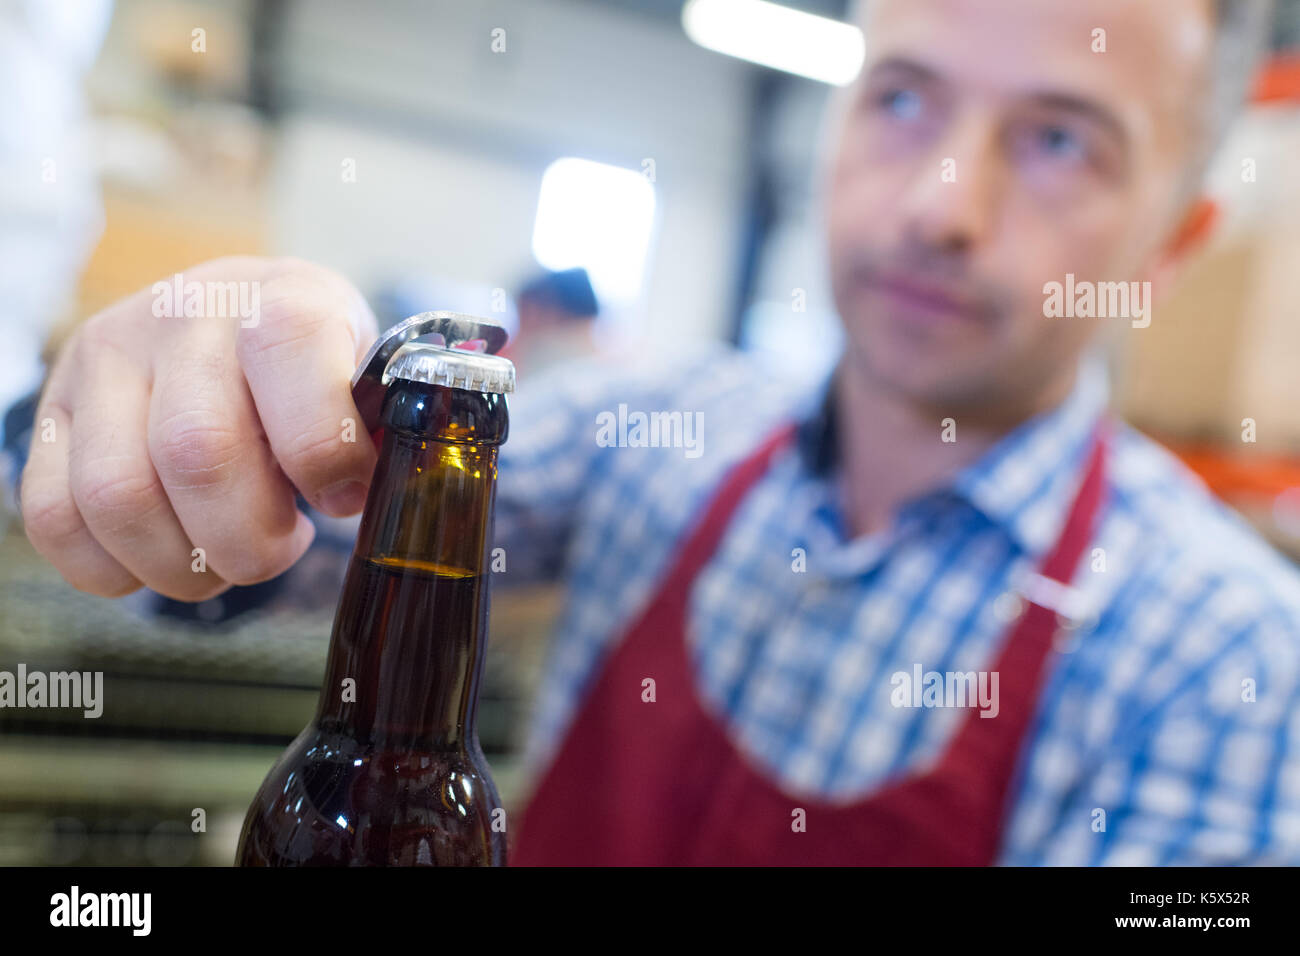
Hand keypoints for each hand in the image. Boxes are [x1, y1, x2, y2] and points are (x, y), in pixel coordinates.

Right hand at [20, 256, 379, 599]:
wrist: (238, 317)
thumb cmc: (313, 368)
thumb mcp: (366, 375)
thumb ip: (374, 428)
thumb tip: (365, 494)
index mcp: (280, 297)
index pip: (289, 349)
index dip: (323, 449)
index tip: (343, 495)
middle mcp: (183, 317)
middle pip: (198, 452)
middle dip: (252, 539)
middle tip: (280, 547)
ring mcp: (107, 361)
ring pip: (119, 496)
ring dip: (184, 565)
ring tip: (225, 556)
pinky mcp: (52, 412)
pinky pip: (54, 517)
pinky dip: (114, 569)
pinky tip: (169, 554)